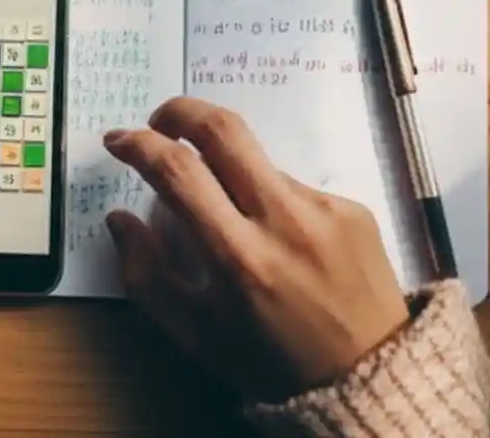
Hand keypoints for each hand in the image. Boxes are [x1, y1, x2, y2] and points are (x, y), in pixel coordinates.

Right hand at [103, 97, 408, 402]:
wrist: (371, 378)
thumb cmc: (271, 363)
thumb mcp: (195, 336)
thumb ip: (145, 276)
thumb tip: (118, 218)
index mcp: (239, 258)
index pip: (179, 172)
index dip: (139, 146)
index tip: (118, 141)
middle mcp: (285, 221)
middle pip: (224, 129)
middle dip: (180, 111)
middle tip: (159, 122)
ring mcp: (325, 209)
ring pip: (258, 163)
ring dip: (228, 174)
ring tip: (233, 224)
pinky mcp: (353, 208)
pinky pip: (293, 187)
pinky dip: (269, 202)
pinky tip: (280, 244)